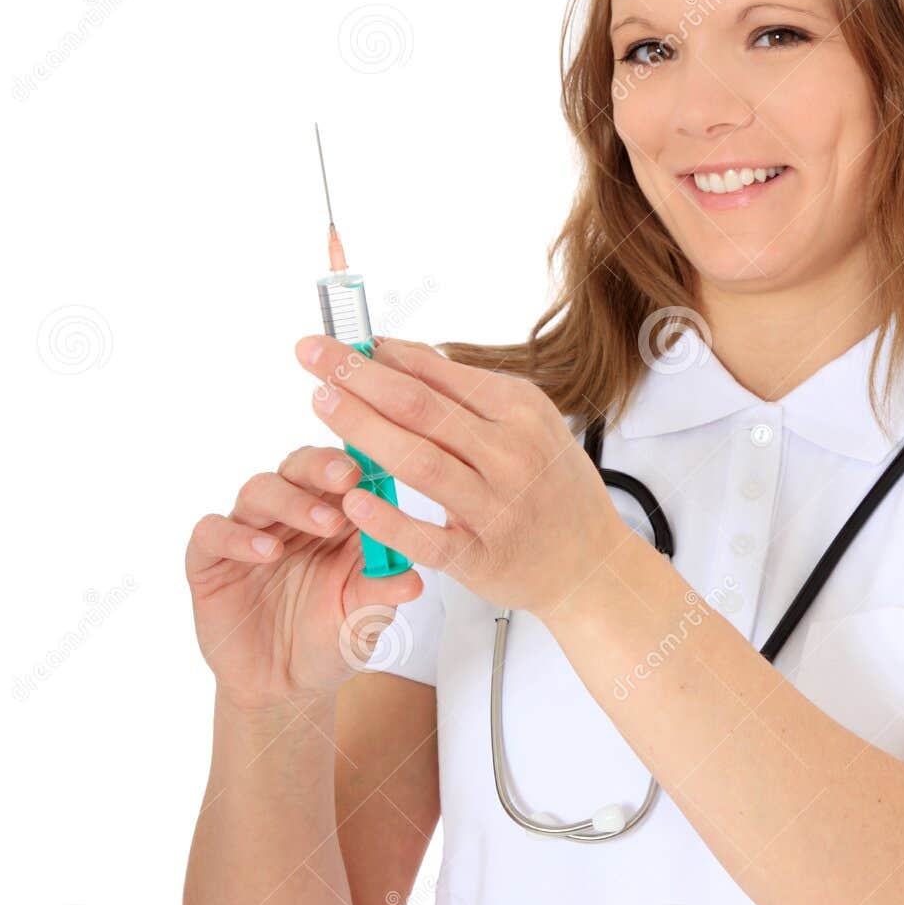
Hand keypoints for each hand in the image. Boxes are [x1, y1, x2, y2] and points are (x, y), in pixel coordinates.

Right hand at [184, 445, 425, 709]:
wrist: (283, 688)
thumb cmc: (330, 642)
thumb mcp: (363, 622)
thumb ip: (383, 594)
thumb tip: (416, 580)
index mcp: (334, 518)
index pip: (343, 474)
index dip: (360, 466)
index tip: (380, 472)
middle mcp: (290, 515)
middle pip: (299, 467)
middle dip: (323, 467)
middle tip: (348, 479)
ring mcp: (248, 532)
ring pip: (259, 490)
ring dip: (291, 501)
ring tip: (324, 525)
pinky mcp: (209, 559)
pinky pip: (213, 532)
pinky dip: (237, 536)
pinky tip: (267, 552)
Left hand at [293, 333, 627, 615]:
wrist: (591, 562)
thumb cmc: (549, 487)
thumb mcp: (525, 425)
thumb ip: (466, 394)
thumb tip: (396, 352)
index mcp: (520, 410)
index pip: (438, 374)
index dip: (382, 355)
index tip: (339, 341)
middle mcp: (511, 453)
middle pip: (420, 407)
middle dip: (358, 376)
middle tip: (311, 354)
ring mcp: (496, 506)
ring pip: (419, 461)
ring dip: (364, 429)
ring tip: (320, 403)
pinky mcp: (482, 557)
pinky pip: (427, 537)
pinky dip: (388, 519)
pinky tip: (352, 500)